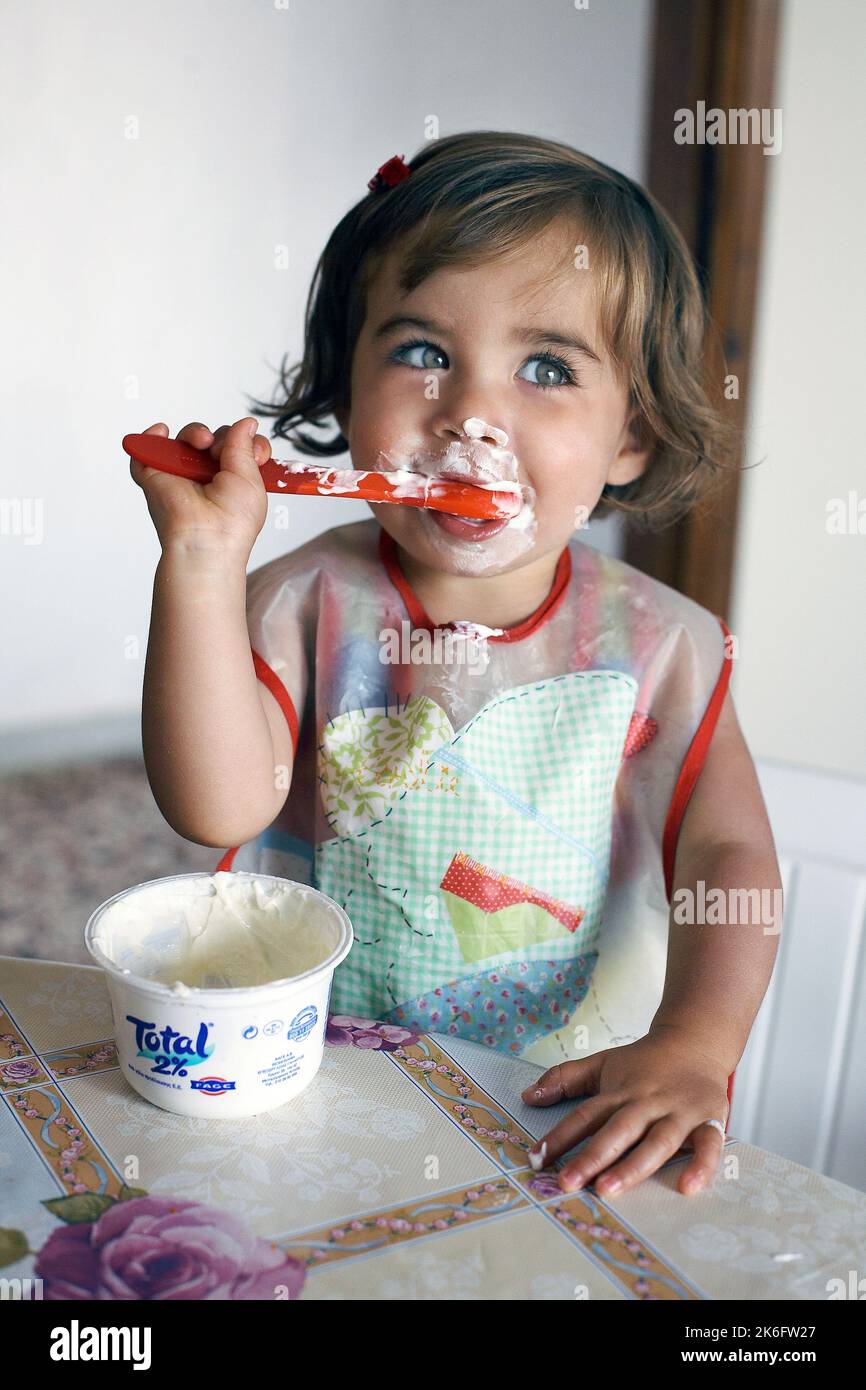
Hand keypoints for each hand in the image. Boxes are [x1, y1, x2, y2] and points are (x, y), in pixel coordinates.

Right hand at [129, 417, 270, 556]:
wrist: (206, 540)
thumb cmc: (233, 521)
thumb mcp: (252, 479)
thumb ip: (245, 448)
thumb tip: (246, 423)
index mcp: (231, 481)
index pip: (238, 450)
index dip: (248, 443)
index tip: (257, 452)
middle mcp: (206, 478)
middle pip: (212, 441)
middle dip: (221, 436)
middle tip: (222, 451)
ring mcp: (180, 476)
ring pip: (185, 440)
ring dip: (195, 432)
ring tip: (201, 443)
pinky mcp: (154, 476)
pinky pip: (148, 449)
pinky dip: (151, 437)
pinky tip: (162, 432)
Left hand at [521, 1024, 729, 1197]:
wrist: (696, 1041)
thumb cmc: (644, 1062)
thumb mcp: (602, 1062)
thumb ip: (565, 1077)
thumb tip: (527, 1095)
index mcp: (619, 1091)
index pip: (585, 1114)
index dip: (560, 1136)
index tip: (536, 1158)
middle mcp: (647, 1102)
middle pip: (617, 1130)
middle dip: (591, 1157)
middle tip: (567, 1182)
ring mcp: (679, 1111)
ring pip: (657, 1141)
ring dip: (633, 1166)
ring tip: (609, 1189)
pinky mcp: (710, 1119)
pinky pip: (710, 1145)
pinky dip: (701, 1165)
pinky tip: (687, 1187)